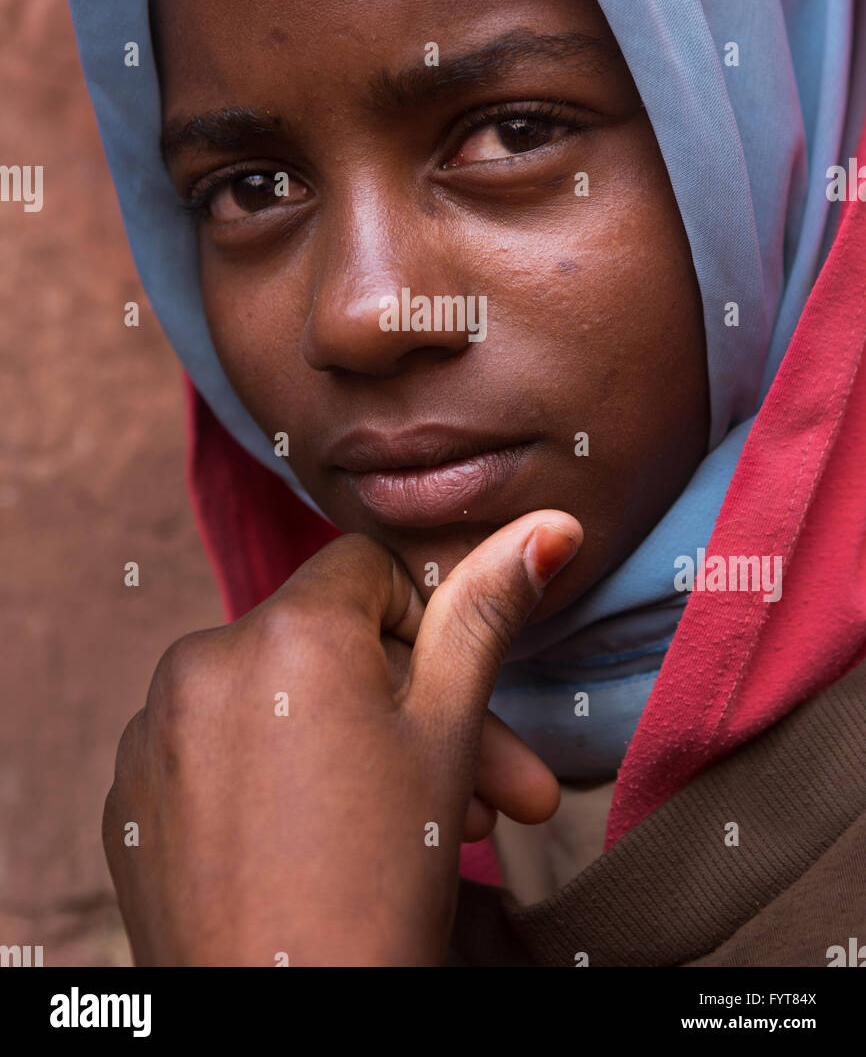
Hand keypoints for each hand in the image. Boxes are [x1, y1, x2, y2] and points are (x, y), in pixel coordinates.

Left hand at [103, 510, 580, 965]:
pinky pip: (213, 751)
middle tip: (479, 791)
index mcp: (284, 631)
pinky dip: (266, 779)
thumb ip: (488, 614)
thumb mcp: (451, 736)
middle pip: (324, 645)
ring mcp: (152, 733)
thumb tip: (548, 526)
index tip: (454, 701)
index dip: (424, 627)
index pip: (366, 570)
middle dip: (405, 708)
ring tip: (406, 829)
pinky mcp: (129, 797)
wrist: (289, 1033)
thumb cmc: (383, 887)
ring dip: (342, 745)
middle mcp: (200, 662)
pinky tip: (316, 844)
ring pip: (272, 701)